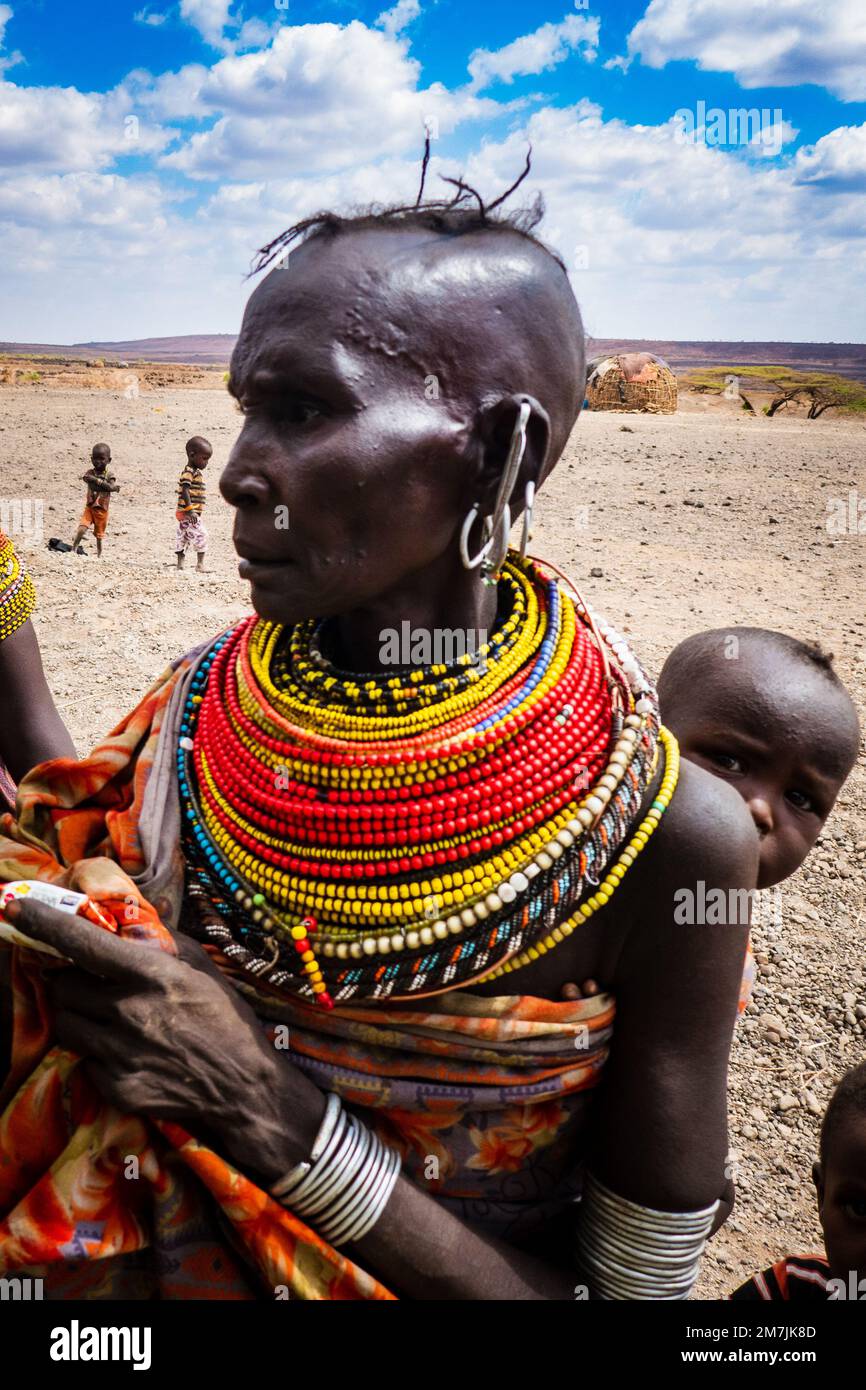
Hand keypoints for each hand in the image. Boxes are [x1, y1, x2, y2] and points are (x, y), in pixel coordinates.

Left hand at [3, 897, 324, 1183]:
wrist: (244, 1089)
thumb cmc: (227, 1020)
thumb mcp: (201, 969)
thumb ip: (161, 944)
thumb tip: (127, 921)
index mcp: (151, 974)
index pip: (81, 942)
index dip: (42, 921)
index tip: (15, 906)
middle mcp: (129, 1012)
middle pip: (63, 987)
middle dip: (70, 981)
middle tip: (91, 984)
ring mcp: (119, 1053)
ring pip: (66, 1025)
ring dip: (79, 1017)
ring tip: (110, 1020)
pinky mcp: (116, 1088)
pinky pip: (85, 1063)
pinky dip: (98, 1056)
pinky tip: (128, 1054)